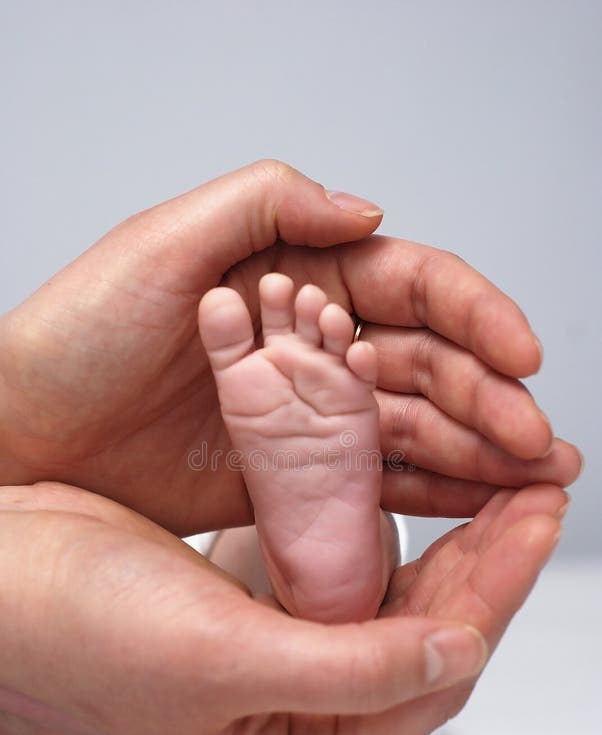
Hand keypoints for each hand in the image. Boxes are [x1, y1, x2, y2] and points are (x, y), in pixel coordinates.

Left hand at [0, 160, 580, 534]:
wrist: (24, 435)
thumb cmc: (76, 338)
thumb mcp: (161, 245)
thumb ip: (266, 209)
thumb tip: (367, 211)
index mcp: (292, 278)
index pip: (409, 286)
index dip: (473, 316)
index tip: (519, 354)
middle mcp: (309, 345)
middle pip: (425, 364)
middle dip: (489, 399)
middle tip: (537, 439)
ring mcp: (305, 413)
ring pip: (411, 426)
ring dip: (476, 451)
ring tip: (531, 480)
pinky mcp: (290, 473)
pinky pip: (372, 481)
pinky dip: (428, 493)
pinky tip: (475, 506)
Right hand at [0, 480, 564, 734]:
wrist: (12, 576)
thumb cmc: (89, 630)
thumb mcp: (225, 659)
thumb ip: (352, 670)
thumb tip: (461, 653)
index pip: (432, 674)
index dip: (496, 592)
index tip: (539, 516)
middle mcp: (303, 714)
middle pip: (430, 633)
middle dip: (490, 560)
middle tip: (540, 485)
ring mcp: (290, 655)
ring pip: (401, 596)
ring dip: (452, 538)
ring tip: (502, 478)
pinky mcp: (272, 603)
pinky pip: (355, 564)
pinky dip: (391, 524)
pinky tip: (422, 486)